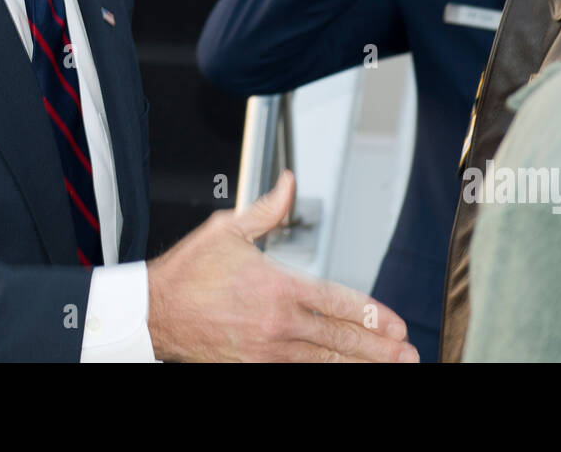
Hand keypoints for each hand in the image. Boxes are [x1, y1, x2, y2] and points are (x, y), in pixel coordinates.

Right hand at [146, 170, 419, 361]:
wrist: (153, 312)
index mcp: (276, 285)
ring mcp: (266, 351)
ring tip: (390, 368)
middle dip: (377, 347)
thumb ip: (267, 209)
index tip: (394, 323)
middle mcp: (276, 323)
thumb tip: (288, 183)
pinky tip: (343, 375)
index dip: (370, 314)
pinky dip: (324, 375)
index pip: (336, 301)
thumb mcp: (227, 229)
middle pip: (339, 338)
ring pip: (324, 362)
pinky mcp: (252, 367)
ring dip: (360, 365)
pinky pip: (298, 375)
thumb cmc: (187, 272)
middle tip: (406, 353)